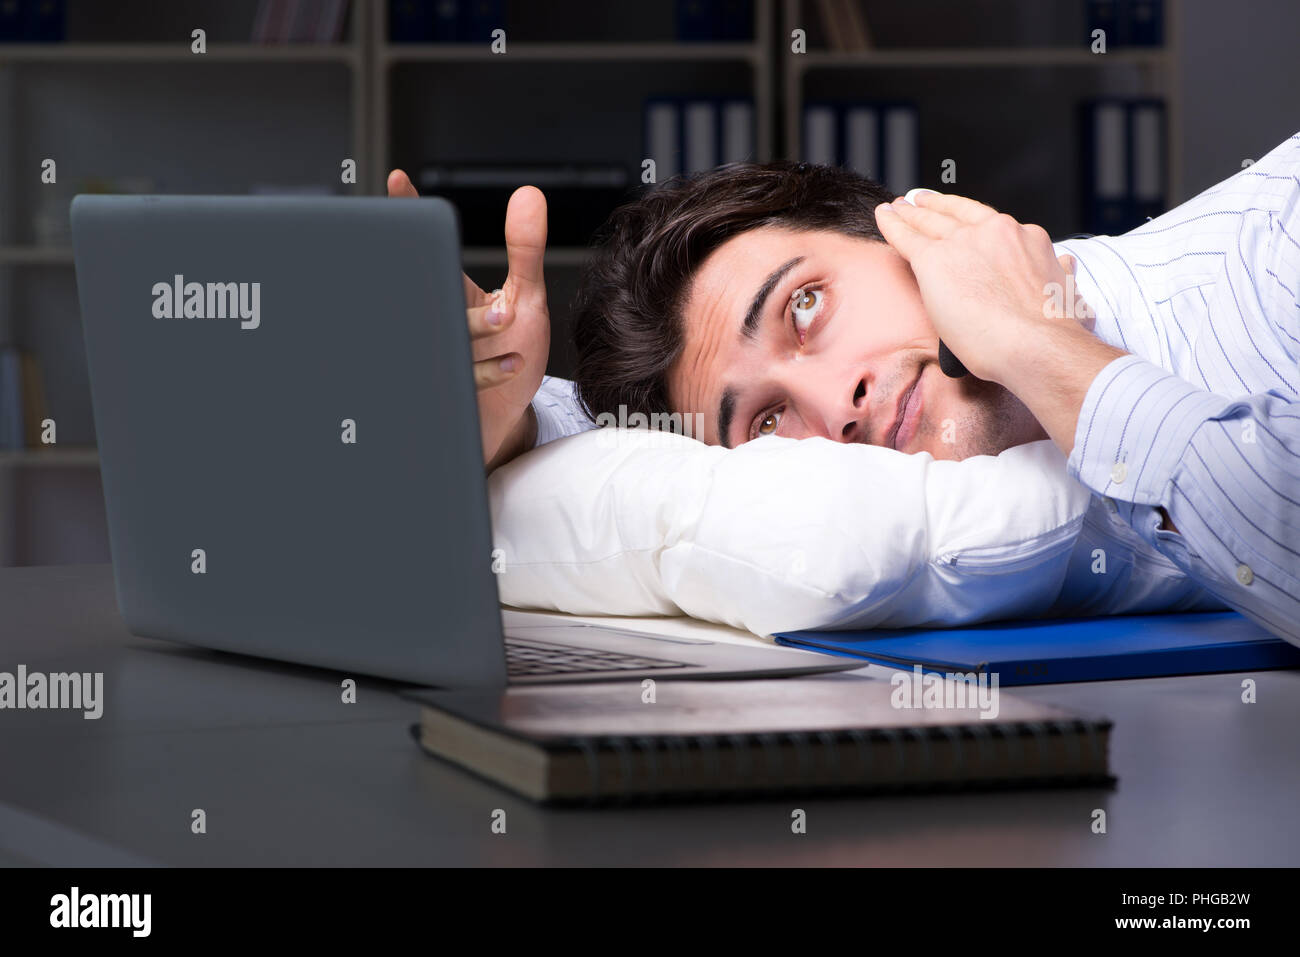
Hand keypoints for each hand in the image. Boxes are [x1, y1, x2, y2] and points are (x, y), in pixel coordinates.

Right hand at [387, 169, 550, 470]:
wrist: (507, 418)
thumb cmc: (513, 351)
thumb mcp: (527, 297)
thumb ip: (526, 250)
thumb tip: (529, 195)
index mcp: (451, 292)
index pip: (425, 249)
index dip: (409, 215)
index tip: (397, 182)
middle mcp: (439, 320)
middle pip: (431, 294)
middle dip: (464, 297)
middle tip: (500, 304)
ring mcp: (439, 354)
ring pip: (442, 334)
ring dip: (477, 329)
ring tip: (507, 321)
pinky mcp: (446, 388)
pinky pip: (454, 377)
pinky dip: (485, 369)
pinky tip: (511, 363)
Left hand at [874, 190, 1093, 384]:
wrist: (1035, 344)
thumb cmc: (1054, 332)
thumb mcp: (1069, 291)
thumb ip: (1060, 272)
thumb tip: (1066, 264)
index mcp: (1027, 238)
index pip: (991, 223)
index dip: (970, 218)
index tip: (959, 215)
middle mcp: (996, 232)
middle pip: (957, 214)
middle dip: (936, 206)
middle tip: (919, 200)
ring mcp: (964, 242)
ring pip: (929, 222)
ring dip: (910, 212)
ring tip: (896, 208)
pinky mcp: (934, 260)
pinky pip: (906, 236)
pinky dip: (892, 223)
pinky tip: (883, 216)